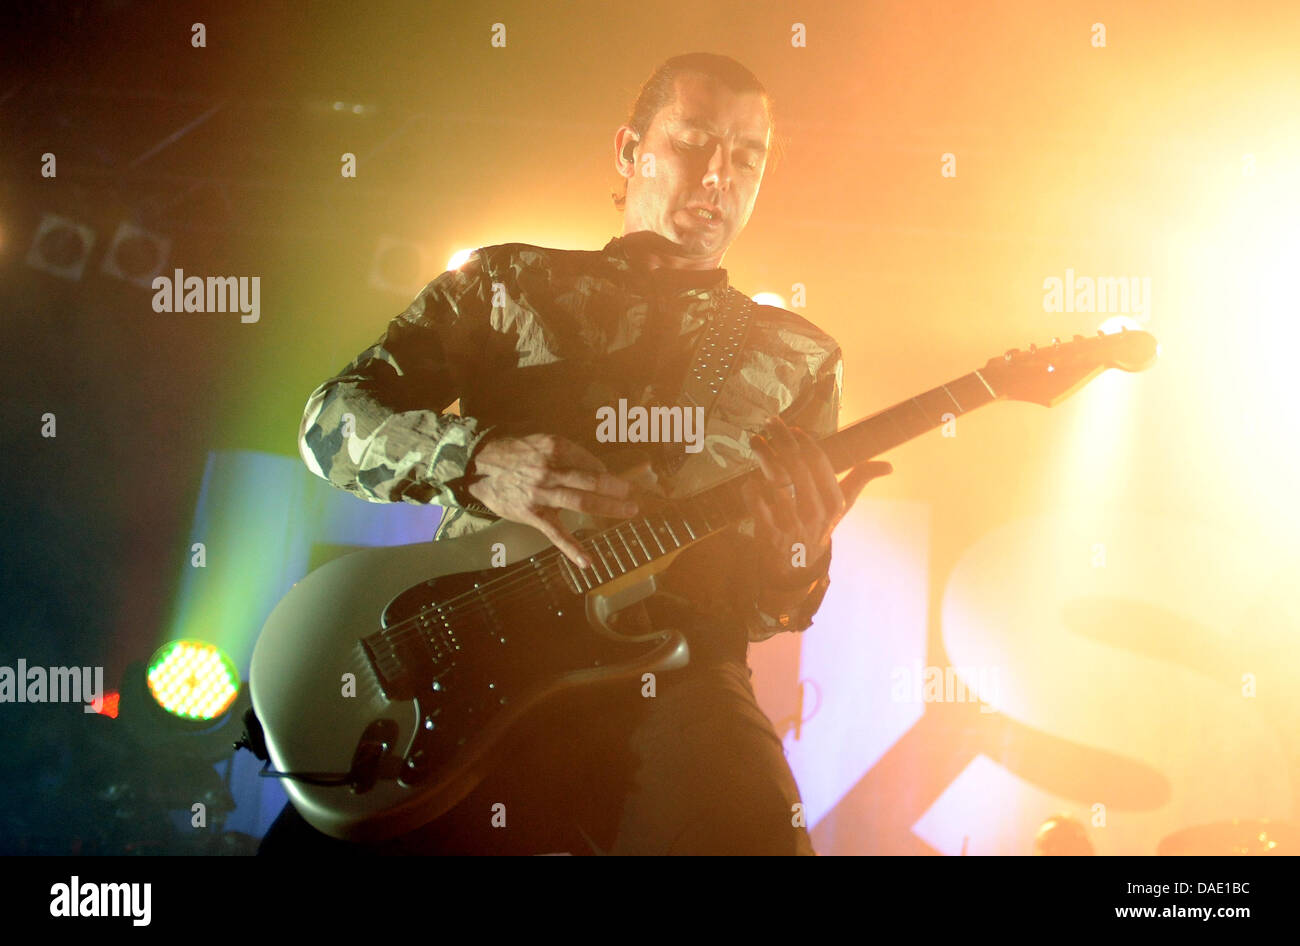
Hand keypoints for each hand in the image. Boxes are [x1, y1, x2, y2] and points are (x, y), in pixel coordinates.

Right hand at [466, 433, 638, 569]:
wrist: (479, 465)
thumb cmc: (514, 454)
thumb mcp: (542, 443)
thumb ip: (567, 454)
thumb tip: (596, 469)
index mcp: (556, 448)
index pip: (591, 462)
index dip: (607, 473)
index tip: (615, 481)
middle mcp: (551, 469)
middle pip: (592, 481)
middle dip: (617, 488)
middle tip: (632, 495)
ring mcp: (542, 493)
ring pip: (581, 501)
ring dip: (608, 507)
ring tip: (628, 511)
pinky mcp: (533, 514)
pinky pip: (556, 533)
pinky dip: (572, 548)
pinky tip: (587, 561)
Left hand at [740, 416, 892, 581]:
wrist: (798, 566)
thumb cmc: (818, 526)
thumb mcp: (841, 507)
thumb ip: (860, 481)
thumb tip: (888, 466)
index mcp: (833, 502)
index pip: (820, 463)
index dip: (806, 443)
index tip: (794, 429)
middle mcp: (814, 511)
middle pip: (797, 466)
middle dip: (782, 440)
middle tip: (771, 422)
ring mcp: (791, 523)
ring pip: (776, 482)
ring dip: (764, 457)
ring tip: (756, 440)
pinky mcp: (769, 533)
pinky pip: (758, 505)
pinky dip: (752, 489)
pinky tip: (749, 478)